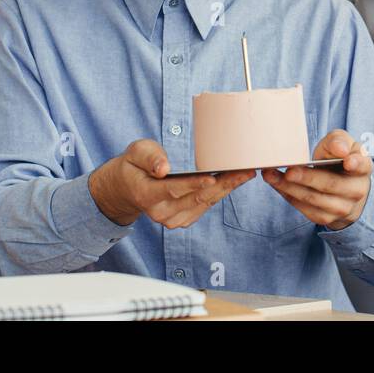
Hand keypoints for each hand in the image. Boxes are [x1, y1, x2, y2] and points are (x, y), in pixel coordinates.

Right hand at [89, 139, 254, 227]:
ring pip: (205, 203)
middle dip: (223, 184)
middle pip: (196, 198)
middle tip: (245, 170)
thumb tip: (163, 168)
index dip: (193, 184)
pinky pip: (206, 206)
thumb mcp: (135, 152)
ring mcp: (172, 219)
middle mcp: (160, 212)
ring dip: (227, 189)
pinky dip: (220, 193)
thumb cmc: (134, 165)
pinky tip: (233, 181)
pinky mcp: (183, 220)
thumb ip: (149, 157)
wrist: (127, 189)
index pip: (173, 190)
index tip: (212, 177)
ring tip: (246, 173)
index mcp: (147, 194)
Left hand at [261, 130, 371, 229]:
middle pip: (330, 184)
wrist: (341, 188)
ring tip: (270, 174)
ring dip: (289, 187)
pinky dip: (287, 194)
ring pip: (313, 198)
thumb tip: (340, 149)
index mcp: (363, 167)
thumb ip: (338, 141)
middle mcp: (356, 190)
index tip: (348, 161)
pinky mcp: (325, 217)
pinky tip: (275, 183)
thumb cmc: (339, 160)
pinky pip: (303, 207)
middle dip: (308, 178)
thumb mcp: (341, 144)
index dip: (356, 163)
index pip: (362, 165)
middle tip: (289, 170)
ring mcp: (342, 208)